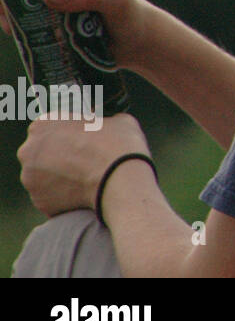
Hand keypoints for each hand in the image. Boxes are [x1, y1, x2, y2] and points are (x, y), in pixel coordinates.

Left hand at [17, 111, 150, 216]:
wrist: (120, 179)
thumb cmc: (119, 145)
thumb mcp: (115, 120)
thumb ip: (99, 121)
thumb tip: (103, 125)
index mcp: (43, 124)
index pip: (49, 127)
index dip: (67, 134)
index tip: (81, 140)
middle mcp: (29, 150)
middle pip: (40, 152)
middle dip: (57, 156)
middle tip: (83, 160)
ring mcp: (30, 178)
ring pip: (42, 176)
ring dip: (57, 177)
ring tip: (84, 178)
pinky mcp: (39, 201)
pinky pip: (49, 197)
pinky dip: (62, 196)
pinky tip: (82, 192)